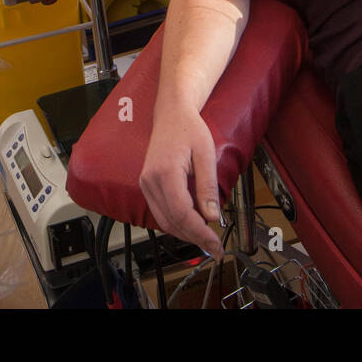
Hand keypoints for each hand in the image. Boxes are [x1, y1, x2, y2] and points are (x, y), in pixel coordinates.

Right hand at [140, 107, 223, 256]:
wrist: (171, 114)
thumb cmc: (189, 129)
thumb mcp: (206, 154)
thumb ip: (207, 186)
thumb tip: (212, 216)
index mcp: (165, 172)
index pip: (181, 213)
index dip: (199, 233)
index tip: (216, 244)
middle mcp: (150, 181)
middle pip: (171, 221)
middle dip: (195, 238)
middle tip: (215, 247)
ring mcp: (146, 184)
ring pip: (164, 221)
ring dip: (185, 234)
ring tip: (207, 239)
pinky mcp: (147, 185)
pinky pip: (160, 213)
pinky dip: (176, 223)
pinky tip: (192, 225)